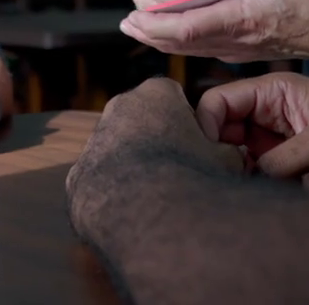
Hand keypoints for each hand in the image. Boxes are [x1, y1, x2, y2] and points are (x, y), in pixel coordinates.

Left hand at [67, 78, 245, 240]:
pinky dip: (112, 194)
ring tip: (155, 197)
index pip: (173, 97)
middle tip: (176, 171)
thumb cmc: (194, 176)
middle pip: (142, 120)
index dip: (187, 122)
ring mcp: (94, 141)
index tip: (196, 146)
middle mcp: (119, 108)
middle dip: (156, 141)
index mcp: (156, 93)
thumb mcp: (227, 158)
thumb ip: (226, 151)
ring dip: (133, 168)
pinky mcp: (77, 176)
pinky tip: (131, 213)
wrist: (150, 214)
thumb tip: (231, 157)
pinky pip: (99, 182)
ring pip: (117, 151)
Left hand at [120, 0, 308, 62]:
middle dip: (151, 34)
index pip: (189, 26)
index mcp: (244, 18)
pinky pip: (210, 48)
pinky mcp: (251, 50)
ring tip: (140, 30)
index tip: (133, 19)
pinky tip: (174, 35)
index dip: (157, 24)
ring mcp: (245, 49)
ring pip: (195, 48)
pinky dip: (184, 41)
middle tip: (126, 25)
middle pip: (184, 43)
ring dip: (164, 39)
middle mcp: (240, 40)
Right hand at [197, 73, 308, 190]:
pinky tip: (252, 201)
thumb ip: (284, 157)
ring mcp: (274, 144)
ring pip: (231, 157)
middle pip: (219, 131)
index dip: (205, 125)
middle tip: (222, 180)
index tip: (209, 157)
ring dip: (230, 175)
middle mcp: (268, 116)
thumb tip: (245, 179)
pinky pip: (251, 178)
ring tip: (237, 193)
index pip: (218, 101)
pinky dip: (246, 189)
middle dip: (213, 154)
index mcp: (274, 91)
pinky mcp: (283, 170)